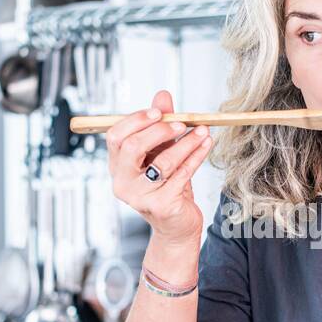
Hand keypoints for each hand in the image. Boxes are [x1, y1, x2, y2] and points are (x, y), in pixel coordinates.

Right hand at [106, 89, 211, 245]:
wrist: (176, 225)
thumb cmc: (166, 187)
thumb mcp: (161, 153)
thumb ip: (159, 125)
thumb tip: (162, 95)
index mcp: (117, 166)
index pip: (115, 136)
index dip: (136, 120)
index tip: (159, 112)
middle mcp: (122, 183)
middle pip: (132, 147)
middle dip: (160, 131)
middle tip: (182, 123)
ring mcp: (140, 197)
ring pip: (162, 162)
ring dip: (186, 143)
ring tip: (202, 131)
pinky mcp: (162, 206)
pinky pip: (181, 175)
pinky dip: (196, 156)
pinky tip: (206, 145)